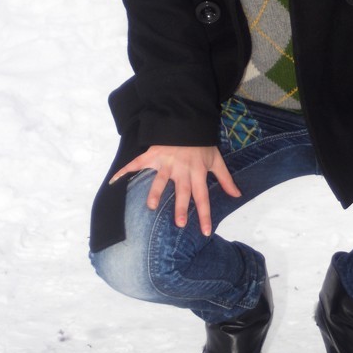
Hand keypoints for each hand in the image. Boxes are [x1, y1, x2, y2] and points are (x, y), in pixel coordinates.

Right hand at [110, 144, 240, 235]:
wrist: (188, 120)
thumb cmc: (202, 144)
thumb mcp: (216, 160)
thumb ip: (226, 179)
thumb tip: (238, 195)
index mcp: (198, 172)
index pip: (203, 197)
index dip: (205, 215)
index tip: (205, 232)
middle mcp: (182, 170)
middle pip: (182, 191)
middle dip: (181, 208)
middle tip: (179, 224)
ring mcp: (166, 162)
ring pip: (160, 180)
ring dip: (155, 192)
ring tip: (150, 207)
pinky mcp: (153, 155)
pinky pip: (137, 163)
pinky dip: (124, 171)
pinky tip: (114, 180)